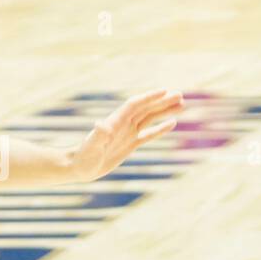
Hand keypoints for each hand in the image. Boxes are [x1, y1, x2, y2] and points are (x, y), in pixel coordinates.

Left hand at [64, 89, 183, 182]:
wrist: (78, 168)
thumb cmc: (83, 157)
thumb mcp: (91, 146)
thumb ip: (98, 135)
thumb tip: (101, 124)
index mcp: (116, 121)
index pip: (135, 105)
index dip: (149, 97)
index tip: (165, 91)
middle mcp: (124, 124)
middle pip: (146, 109)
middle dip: (162, 101)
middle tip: (180, 95)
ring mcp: (128, 134)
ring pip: (150, 118)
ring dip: (165, 111)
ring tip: (182, 105)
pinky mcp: (130, 144)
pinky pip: (149, 134)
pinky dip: (161, 128)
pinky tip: (172, 123)